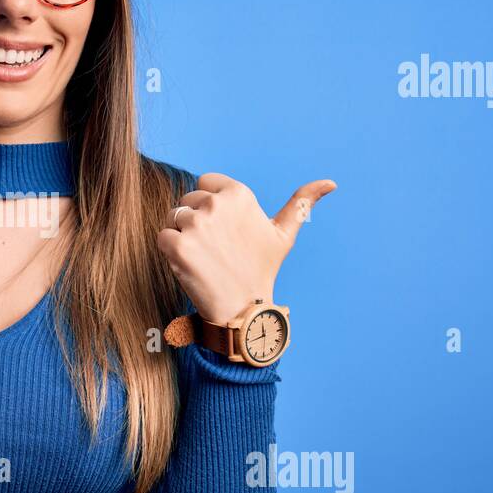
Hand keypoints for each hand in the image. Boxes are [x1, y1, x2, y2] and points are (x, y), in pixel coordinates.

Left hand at [156, 173, 335, 325]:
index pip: (205, 182)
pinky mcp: (177, 246)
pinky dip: (170, 251)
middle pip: (187, 200)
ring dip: (181, 236)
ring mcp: (196, 225)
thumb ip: (301, 203)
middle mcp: (216, 205)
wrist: (243, 309)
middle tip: (215, 248)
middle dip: (195, 221)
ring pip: (172, 218)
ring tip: (204, 256)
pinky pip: (162, 237)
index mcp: (239, 194)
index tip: (224, 229)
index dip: (210, 205)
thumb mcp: (284, 234)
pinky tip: (191, 265)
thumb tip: (330, 183)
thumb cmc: (262, 269)